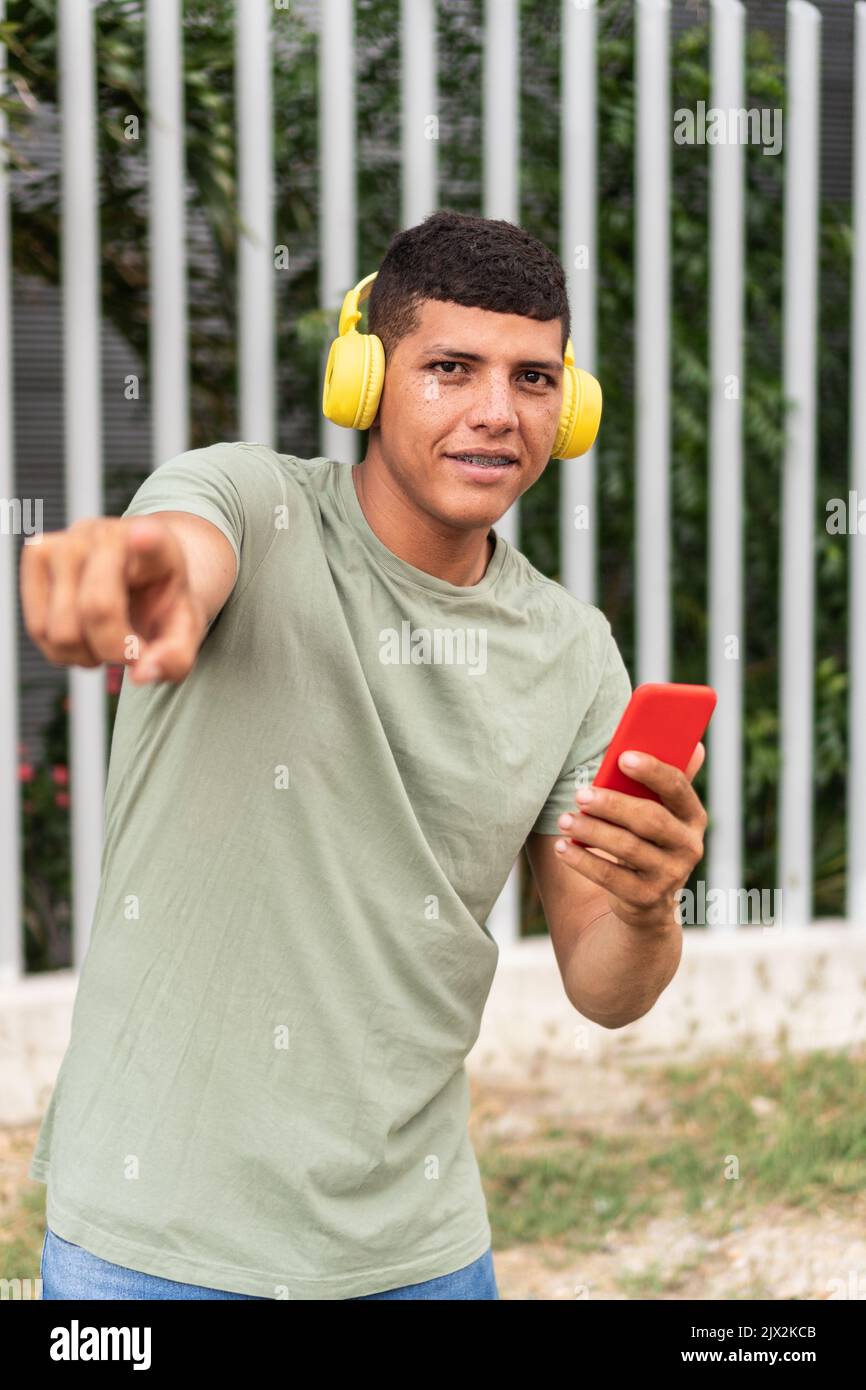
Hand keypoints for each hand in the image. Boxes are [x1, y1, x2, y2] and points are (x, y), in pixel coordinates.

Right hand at [19, 515, 207, 684]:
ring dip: (86, 656)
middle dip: (115, 651)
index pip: (149, 538)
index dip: (145, 540)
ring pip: (61, 630)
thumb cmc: (161, 601)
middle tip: (131, 652)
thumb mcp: (184, 631)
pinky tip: (83, 637)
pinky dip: (62, 652)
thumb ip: (175, 657)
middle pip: (97, 610)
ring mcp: (66, 540)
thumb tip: (142, 674)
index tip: (144, 535)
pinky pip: (38, 629)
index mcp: (157, 543)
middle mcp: (106, 533)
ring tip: (106, 642)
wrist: (139, 575)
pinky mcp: (36, 554)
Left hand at [553, 742, 707, 929]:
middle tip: (580, 795)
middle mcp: (689, 847)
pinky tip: (562, 846)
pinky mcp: (647, 898)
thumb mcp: (657, 811)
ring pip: (627, 848)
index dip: (652, 771)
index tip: (622, 757)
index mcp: (693, 816)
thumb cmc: (645, 838)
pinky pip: (610, 877)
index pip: (677, 787)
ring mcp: (671, 875)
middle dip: (612, 804)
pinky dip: (583, 860)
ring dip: (592, 831)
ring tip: (565, 820)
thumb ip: (662, 782)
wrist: (647, 899)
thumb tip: (694, 746)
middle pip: (650, 819)